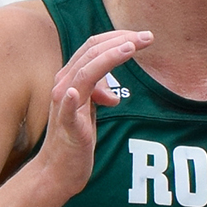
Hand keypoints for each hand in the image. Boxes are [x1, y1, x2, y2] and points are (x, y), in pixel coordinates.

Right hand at [35, 30, 152, 196]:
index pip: (93, 47)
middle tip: (148, 37)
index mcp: (70, 79)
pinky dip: (71, 99)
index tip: (142, 36)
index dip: (117, 37)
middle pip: (91, 53)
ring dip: (108, 57)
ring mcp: (64, 105)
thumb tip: (114, 94)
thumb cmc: (74, 139)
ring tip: (130, 48)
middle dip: (121, 41)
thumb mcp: (89, 111)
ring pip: (85, 72)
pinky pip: (67, 109)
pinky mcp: (67, 126)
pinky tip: (76, 93)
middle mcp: (64, 86)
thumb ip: (98, 94)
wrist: (58, 170)